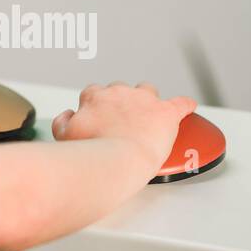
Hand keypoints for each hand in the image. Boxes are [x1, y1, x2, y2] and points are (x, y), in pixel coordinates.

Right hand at [52, 82, 195, 169]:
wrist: (116, 160)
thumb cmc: (91, 153)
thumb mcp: (64, 136)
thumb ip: (63, 122)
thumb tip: (67, 115)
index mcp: (95, 98)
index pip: (94, 93)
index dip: (98, 106)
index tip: (99, 117)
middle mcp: (119, 94)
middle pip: (120, 90)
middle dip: (121, 102)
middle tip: (121, 121)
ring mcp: (144, 101)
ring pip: (147, 91)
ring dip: (147, 100)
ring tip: (148, 115)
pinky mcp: (166, 113)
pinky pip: (180, 104)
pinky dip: (184, 106)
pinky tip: (188, 106)